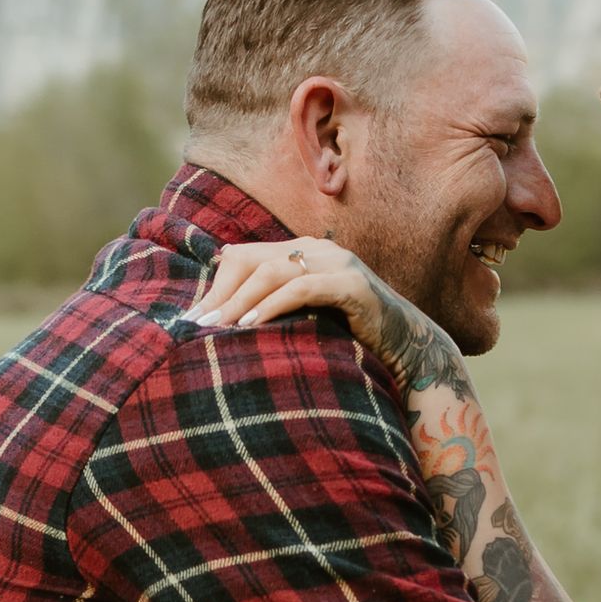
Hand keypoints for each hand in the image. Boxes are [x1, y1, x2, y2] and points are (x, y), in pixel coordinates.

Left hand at [196, 238, 470, 399]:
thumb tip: (220, 323)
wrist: (410, 351)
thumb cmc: (353, 342)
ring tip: (217, 329)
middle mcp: (318, 250)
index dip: (215, 287)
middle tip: (195, 326)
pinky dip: (272, 305)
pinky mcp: (353, 285)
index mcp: (303, 253)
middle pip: (251, 260)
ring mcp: (338, 263)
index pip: (243, 257)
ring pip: (273, 270)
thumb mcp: (305, 321)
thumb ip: (274, 311)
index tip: (191, 319)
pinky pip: (302, 287)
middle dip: (220, 295)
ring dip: (239, 301)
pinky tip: (251, 325)